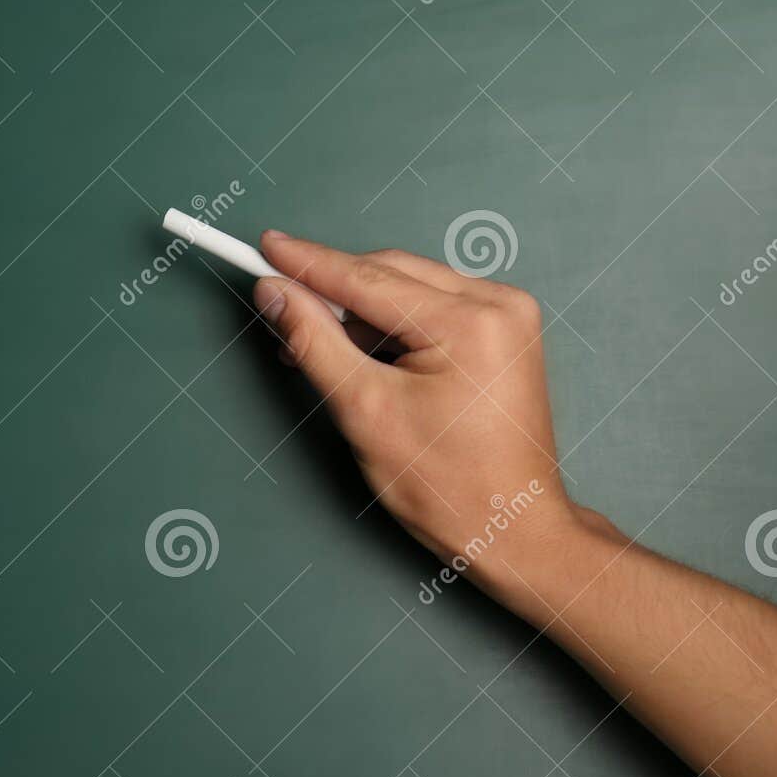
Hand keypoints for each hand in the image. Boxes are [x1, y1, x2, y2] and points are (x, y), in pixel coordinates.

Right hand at [253, 231, 595, 591]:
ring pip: (411, 289)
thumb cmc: (448, 486)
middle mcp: (499, 304)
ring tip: (315, 343)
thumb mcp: (365, 411)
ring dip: (362, 310)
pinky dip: (395, 324)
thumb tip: (276, 293)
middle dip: (333, 290)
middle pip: (392, 274)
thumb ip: (315, 342)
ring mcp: (509, 316)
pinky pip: (436, 308)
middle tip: (278, 303)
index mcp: (470, 322)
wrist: (511, 530)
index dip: (308, 263)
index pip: (369, 278)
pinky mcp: (506, 333)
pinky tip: (361, 350)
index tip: (265, 246)